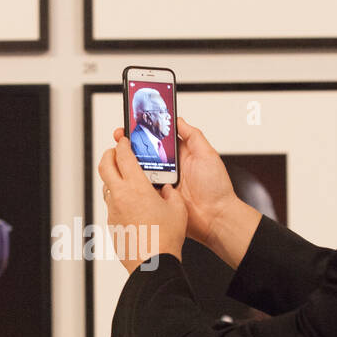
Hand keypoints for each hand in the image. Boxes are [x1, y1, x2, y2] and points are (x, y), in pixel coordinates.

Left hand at [98, 131, 186, 274]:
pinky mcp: (112, 225)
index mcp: (136, 187)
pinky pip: (111, 206)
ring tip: (124, 179)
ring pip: (106, 186)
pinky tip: (130, 205)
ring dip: (112, 178)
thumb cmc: (166, 238)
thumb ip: (170, 193)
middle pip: (105, 166)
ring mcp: (113, 211)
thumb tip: (167, 190)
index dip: (123, 144)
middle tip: (115, 151)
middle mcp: (120, 196)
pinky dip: (117, 199)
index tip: (123, 140)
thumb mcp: (177, 208)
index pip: (123, 156)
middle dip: (109, 154)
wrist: (153, 263)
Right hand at [113, 118, 261, 269]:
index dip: (147, 130)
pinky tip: (128, 175)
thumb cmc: (216, 188)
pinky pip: (141, 187)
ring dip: (130, 162)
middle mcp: (169, 168)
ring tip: (120, 154)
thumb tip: (178, 119)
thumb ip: (193, 135)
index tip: (134, 123)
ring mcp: (162, 182)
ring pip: (140, 169)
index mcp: (181, 155)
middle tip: (121, 138)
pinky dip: (134, 182)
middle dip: (131, 144)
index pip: (160, 138)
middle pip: (146, 152)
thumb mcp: (207, 154)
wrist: (215, 217)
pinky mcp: (157, 196)